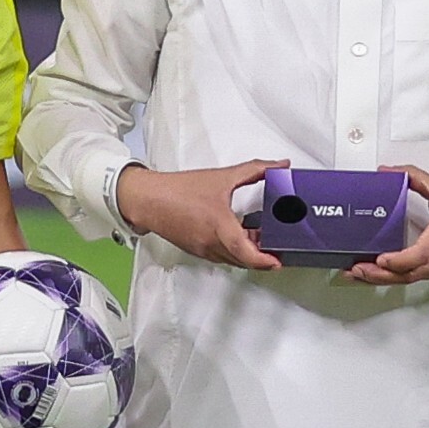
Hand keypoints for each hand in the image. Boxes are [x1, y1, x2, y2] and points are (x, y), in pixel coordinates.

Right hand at [114, 157, 285, 270]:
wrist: (149, 199)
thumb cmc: (179, 190)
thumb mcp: (223, 177)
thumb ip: (255, 170)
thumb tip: (279, 166)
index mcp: (220, 227)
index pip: (246, 253)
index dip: (264, 261)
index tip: (277, 261)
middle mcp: (211, 243)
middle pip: (243, 260)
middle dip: (261, 256)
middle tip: (275, 248)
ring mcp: (203, 249)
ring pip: (232, 259)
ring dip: (246, 253)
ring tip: (258, 238)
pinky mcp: (196, 250)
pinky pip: (220, 256)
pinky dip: (232, 250)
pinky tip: (237, 235)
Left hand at [349, 166, 428, 285]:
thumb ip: (415, 177)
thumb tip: (389, 171)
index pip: (413, 259)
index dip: (395, 261)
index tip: (379, 257)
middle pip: (401, 276)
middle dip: (375, 276)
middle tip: (353, 270)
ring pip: (403, 280)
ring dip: (379, 279)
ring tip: (357, 273)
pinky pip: (409, 279)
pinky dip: (390, 277)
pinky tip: (377, 272)